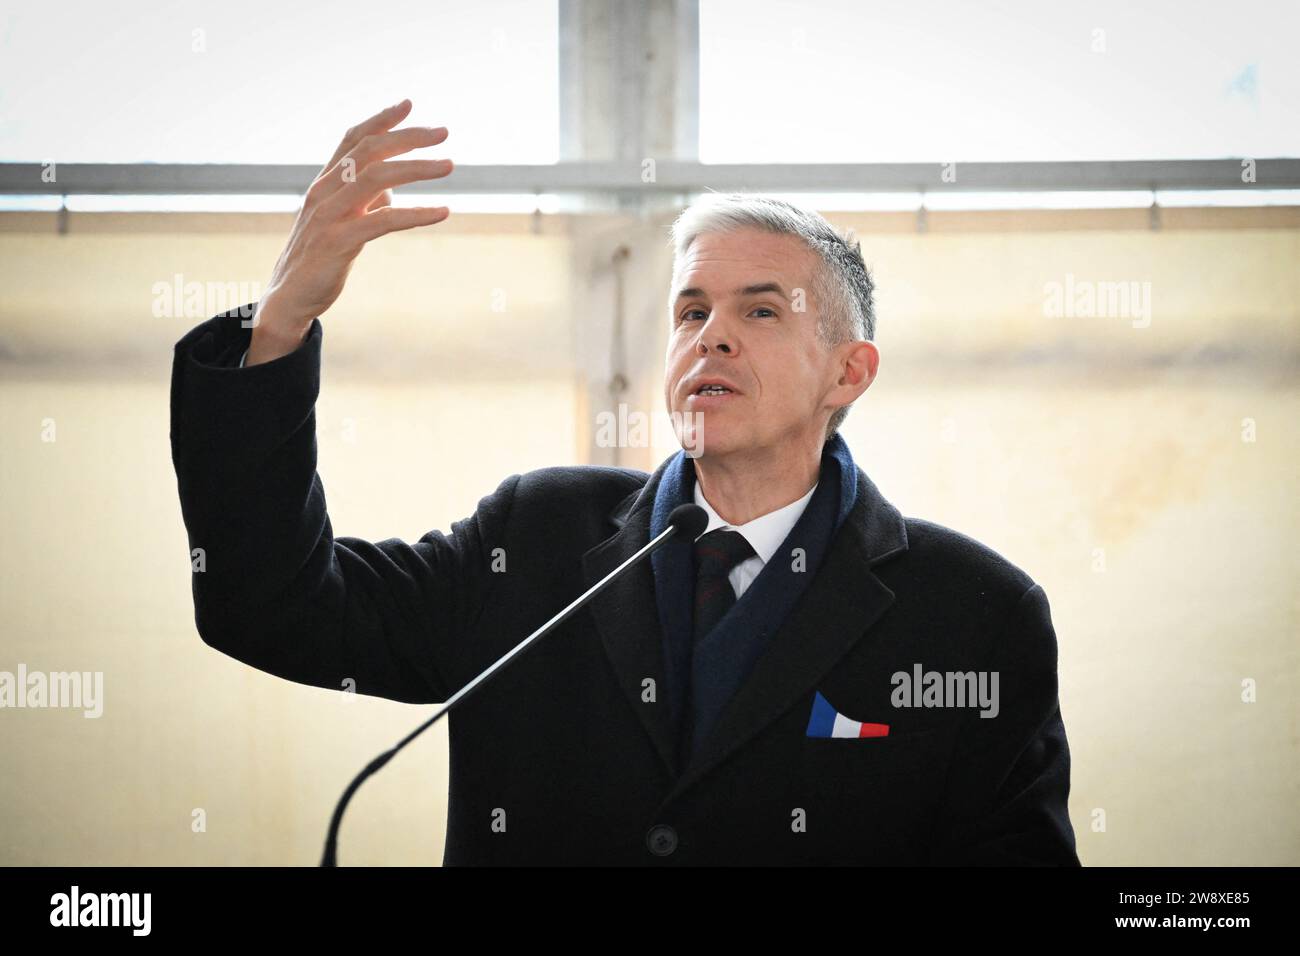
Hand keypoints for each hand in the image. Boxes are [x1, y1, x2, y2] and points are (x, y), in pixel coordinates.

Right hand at [247, 99, 452, 364]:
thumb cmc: (319, 257)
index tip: (410, 104)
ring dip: (417, 168)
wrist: (289, 296)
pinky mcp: (338, 242)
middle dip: (408, 137)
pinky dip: (416, 213)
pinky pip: (383, 220)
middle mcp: (325, 192)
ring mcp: (329, 215)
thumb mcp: (342, 221)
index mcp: (326, 183)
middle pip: (369, 151)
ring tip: (448, 165)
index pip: (353, 139)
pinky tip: (443, 212)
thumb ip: (364, 201)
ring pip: (376, 178)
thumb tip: (392, 190)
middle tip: (444, 132)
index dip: (380, 119)